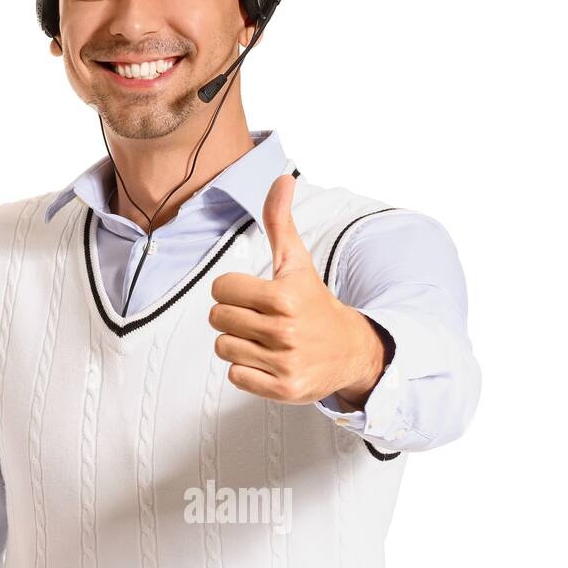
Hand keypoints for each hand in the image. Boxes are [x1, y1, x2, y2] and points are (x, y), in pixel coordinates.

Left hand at [208, 174, 386, 406]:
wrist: (350, 350)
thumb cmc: (314, 302)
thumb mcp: (297, 262)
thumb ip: (280, 221)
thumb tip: (279, 178)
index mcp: (284, 296)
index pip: (220, 289)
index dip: (232, 290)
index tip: (253, 294)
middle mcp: (285, 330)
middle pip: (217, 318)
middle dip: (232, 316)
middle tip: (259, 318)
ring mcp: (285, 362)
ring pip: (223, 347)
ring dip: (238, 343)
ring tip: (264, 339)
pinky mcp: (283, 390)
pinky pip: (235, 376)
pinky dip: (246, 370)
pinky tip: (268, 360)